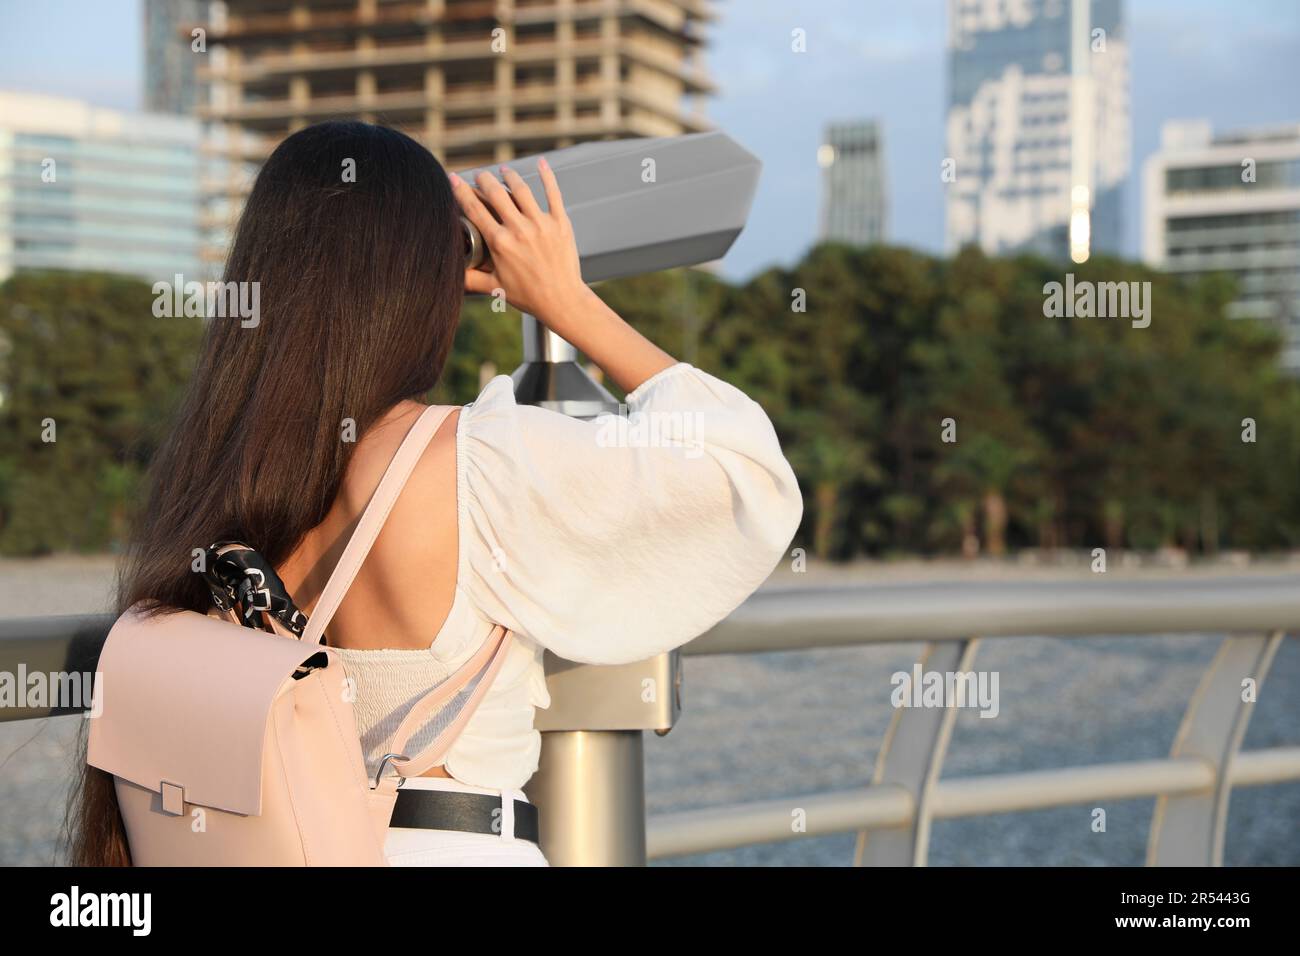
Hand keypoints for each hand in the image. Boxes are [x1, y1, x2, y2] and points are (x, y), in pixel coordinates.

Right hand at [450, 157, 590, 328]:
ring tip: (503, 170)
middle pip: (496, 193)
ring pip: (521, 189)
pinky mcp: (560, 223)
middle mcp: (519, 229)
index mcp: (500, 243)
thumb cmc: (528, 296)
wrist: (562, 300)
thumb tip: (449, 275)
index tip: (454, 178)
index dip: (461, 191)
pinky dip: (547, 176)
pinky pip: (553, 193)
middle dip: (484, 180)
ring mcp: (541, 224)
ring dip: (509, 176)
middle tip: (479, 175)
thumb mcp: (494, 287)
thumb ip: (470, 278)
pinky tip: (541, 162)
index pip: (475, 209)